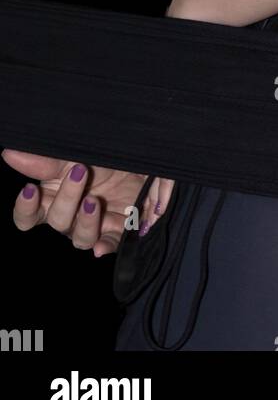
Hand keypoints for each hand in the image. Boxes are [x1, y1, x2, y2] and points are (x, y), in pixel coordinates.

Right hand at [1, 149, 173, 256]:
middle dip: (66, 197)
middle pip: (57, 221)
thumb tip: (9, 154)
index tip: (30, 189)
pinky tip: (101, 246)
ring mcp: (94, 226)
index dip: (25, 208)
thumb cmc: (104, 157)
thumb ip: (47, 159)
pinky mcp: (119, 232)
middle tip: (80, 170)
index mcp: (55, 197)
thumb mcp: (77, 152)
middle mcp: (71, 216)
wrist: (142, 158)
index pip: (28, 216)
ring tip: (94, 200)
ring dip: (85, 221)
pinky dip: (104, 247)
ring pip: (80, 238)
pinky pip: (108, 247)